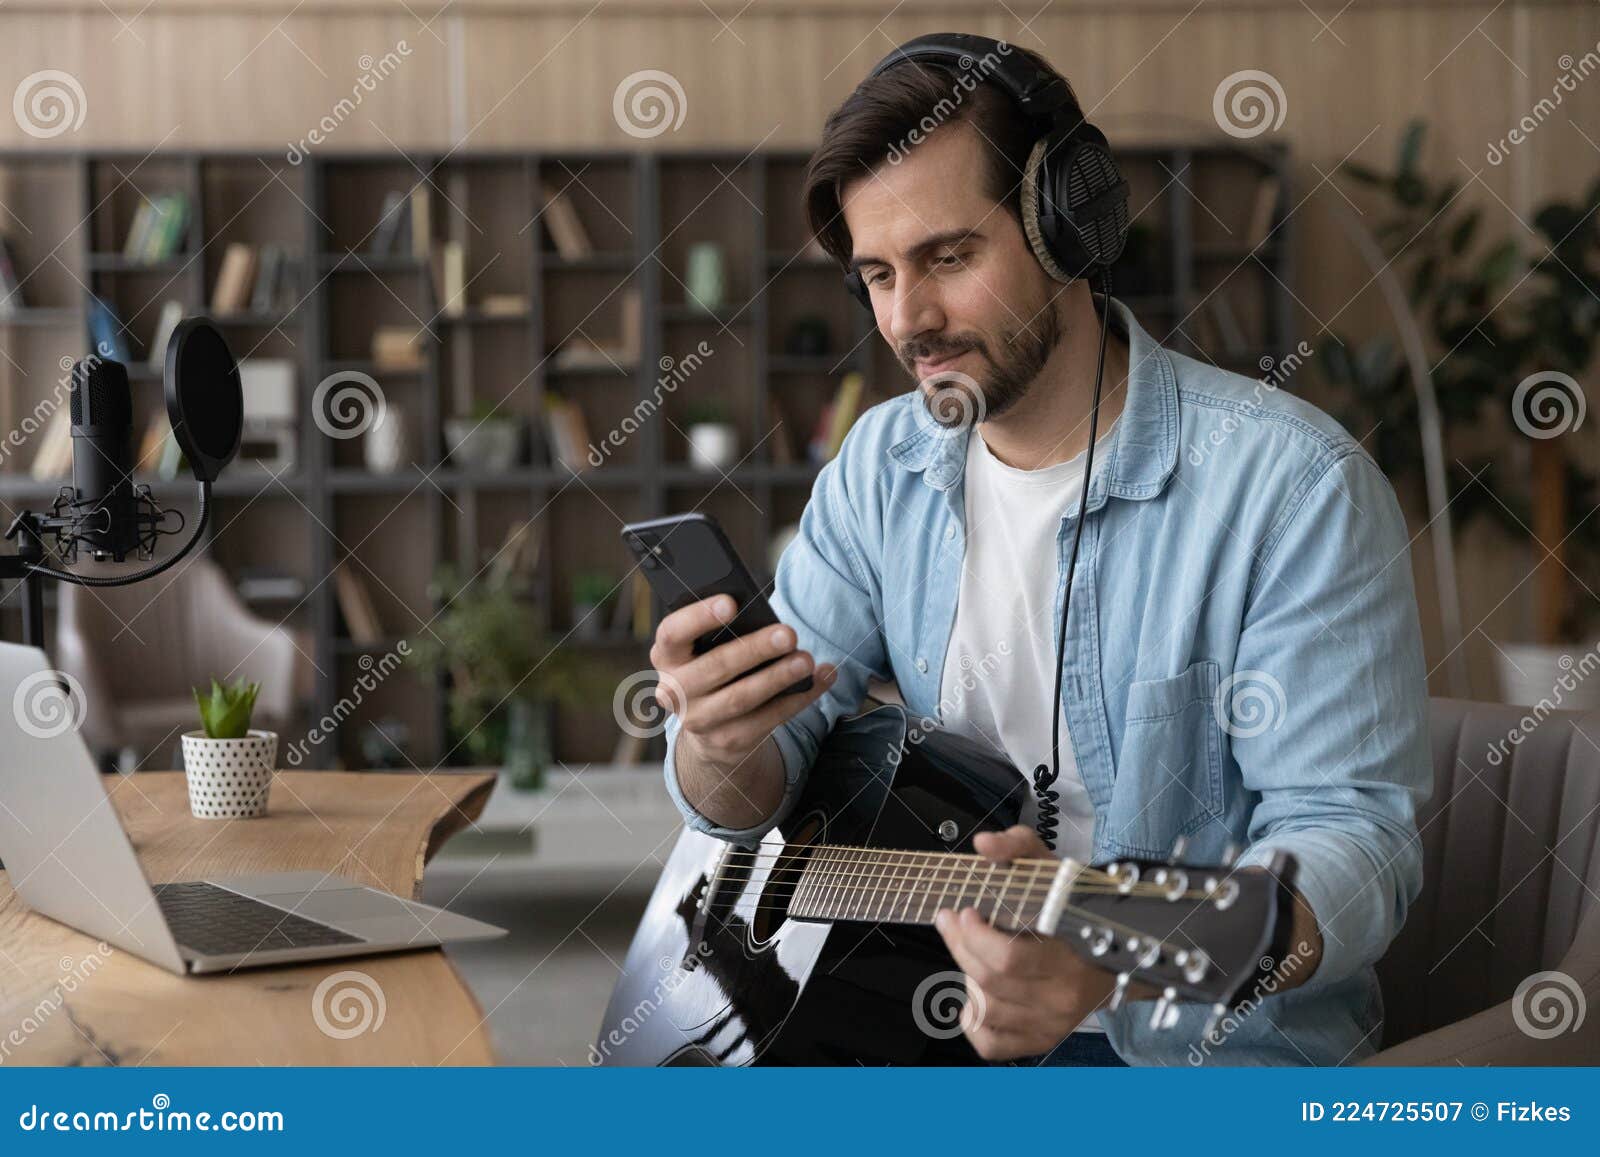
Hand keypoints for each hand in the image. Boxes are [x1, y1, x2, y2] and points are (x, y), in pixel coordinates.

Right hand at [650, 594, 835, 769]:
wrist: (709, 726)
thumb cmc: (713, 664)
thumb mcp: (705, 647)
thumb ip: (723, 631)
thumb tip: (765, 618)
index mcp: (666, 655)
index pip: (673, 633)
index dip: (699, 617)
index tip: (732, 603)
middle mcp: (675, 690)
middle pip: (715, 666)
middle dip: (754, 649)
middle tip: (788, 633)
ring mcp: (699, 721)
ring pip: (742, 698)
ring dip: (778, 677)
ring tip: (806, 660)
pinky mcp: (728, 741)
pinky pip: (768, 719)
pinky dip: (798, 698)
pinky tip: (820, 679)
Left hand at [933, 826, 1130, 1060]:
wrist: (1119, 951)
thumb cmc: (1078, 909)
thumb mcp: (1052, 869)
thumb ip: (1018, 847)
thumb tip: (984, 844)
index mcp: (1069, 952)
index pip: (1008, 957)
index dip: (974, 936)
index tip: (964, 913)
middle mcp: (1062, 993)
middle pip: (990, 979)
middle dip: (960, 945)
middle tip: (950, 922)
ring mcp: (1052, 1021)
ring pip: (987, 1008)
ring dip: (966, 976)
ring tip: (971, 953)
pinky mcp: (1043, 1038)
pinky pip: (993, 1043)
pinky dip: (974, 1022)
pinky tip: (973, 999)